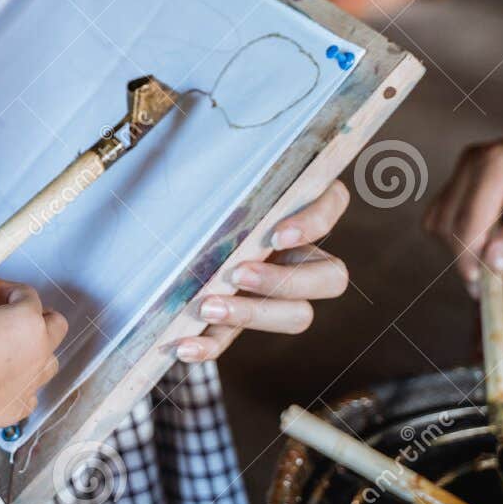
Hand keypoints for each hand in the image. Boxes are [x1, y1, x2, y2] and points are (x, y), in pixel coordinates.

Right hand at [0, 251, 66, 434]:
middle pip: (52, 323)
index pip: (24, 292)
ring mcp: (32, 383)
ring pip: (46, 358)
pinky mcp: (18, 408)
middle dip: (30, 313)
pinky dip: (18, 380)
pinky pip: (29, 389)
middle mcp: (40, 352)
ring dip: (29, 347)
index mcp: (29, 322)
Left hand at [175, 180, 349, 361]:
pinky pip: (235, 339)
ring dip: (253, 315)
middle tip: (237, 275)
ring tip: (208, 307)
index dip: (312, 224)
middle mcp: (303, 253)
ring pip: (297, 316)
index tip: (276, 235)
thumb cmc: (201, 188)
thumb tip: (194, 156)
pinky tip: (184, 347)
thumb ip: (221, 175)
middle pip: (329, 278)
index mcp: (302, 208)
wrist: (171, 230)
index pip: (331, 205)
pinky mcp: (241, 319)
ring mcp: (277, 293)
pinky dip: (211, 345)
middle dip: (285, 281)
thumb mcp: (215, 180)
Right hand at [423, 129, 502, 288]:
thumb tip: (492, 264)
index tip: (484, 293)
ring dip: (463, 246)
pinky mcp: (464, 176)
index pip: (467, 223)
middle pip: (447, 223)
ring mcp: (465, 166)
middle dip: (465, 256)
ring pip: (440, 220)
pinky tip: (497, 239)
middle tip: (496, 283)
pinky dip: (464, 235)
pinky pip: (448, 214)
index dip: (470, 261)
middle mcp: (472, 161)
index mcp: (498, 166)